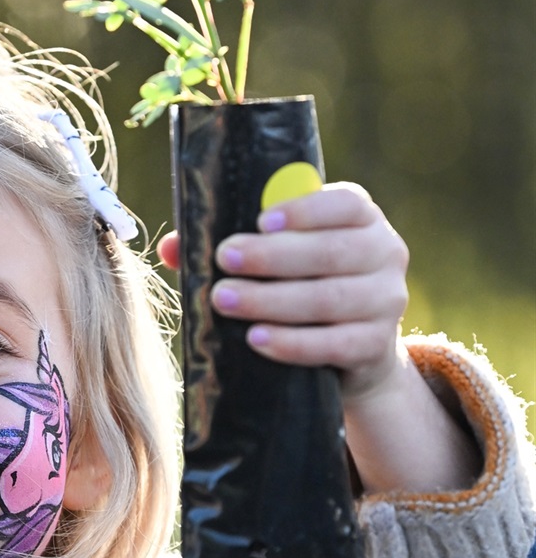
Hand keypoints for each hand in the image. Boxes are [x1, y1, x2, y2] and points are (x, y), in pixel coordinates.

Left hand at [156, 185, 480, 492]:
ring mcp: (387, 301)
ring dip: (273, 300)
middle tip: (224, 260)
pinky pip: (337, 344)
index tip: (261, 221)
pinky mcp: (378, 346)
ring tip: (225, 300)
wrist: (352, 353)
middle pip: (333, 251)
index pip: (345, 205)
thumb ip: (231, 244)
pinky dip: (294, 343)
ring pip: (331, 299)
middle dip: (273, 257)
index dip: (305, 210)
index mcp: (362, 218)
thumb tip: (170, 248)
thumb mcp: (278, 259)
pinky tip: (258, 340)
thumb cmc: (303, 287)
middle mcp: (385, 252)